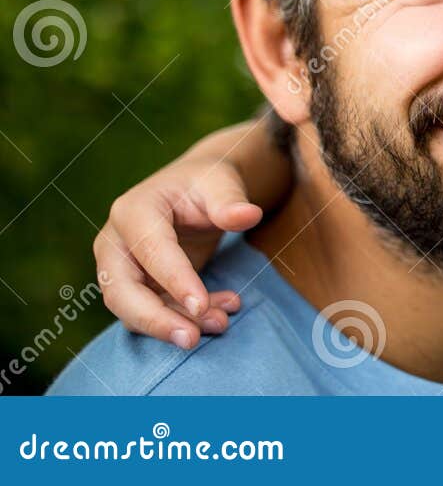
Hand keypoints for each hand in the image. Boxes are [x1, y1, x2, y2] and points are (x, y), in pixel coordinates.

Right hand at [93, 157, 262, 347]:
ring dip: (173, 324)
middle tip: (191, 339)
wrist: (196, 190)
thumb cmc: (206, 183)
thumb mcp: (221, 183)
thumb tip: (249, 215)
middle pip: (120, 292)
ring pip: (133, 310)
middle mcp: (115, 243)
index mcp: (132, 211)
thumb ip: (230, 201)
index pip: (150, 251)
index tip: (200, 305)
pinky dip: (182, 319)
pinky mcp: (134, 288)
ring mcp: (119, 268)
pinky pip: (151, 313)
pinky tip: (219, 314)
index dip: (174, 280)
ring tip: (221, 322)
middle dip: (154, 319)